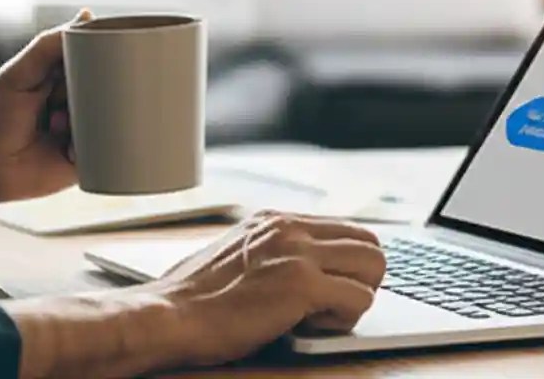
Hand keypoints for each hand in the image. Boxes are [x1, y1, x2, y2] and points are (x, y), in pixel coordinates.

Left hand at [0, 9, 92, 203]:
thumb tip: (88, 15)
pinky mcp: (85, 161)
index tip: (98, 61)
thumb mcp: (18, 74)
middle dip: (96, 93)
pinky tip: (68, 148)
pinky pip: (108, 152)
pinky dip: (97, 149)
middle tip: (61, 100)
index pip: (97, 61)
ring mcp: (84, 132)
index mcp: (65, 77)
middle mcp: (78, 103)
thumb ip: (47, 47)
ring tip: (55, 126)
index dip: (101, 59)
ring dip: (92, 122)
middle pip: (108, 90)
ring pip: (111, 121)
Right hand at [156, 210, 385, 366]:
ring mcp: (297, 253)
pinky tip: (309, 325)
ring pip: (374, 266)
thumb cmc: (194, 298)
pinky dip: (344, 319)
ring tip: (322, 314)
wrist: (169, 316)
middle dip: (363, 278)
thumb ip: (270, 251)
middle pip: (370, 242)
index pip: (346, 228)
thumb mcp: (235, 253)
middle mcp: (290, 228)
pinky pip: (360, 299)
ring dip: (358, 296)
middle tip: (335, 304)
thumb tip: (302, 264)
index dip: (347, 264)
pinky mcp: (301, 285)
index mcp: (275, 219)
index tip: (334, 286)